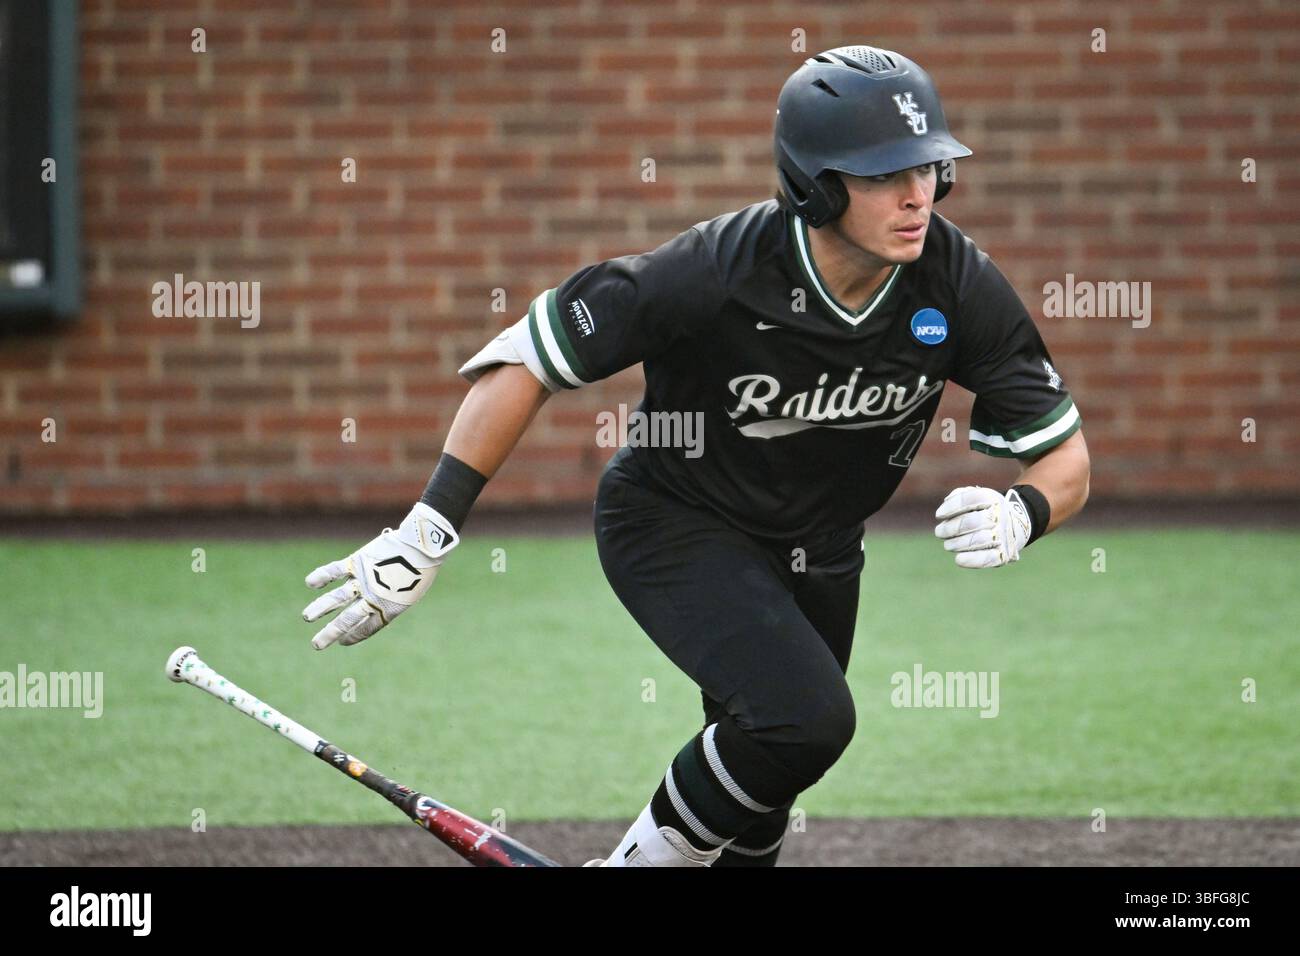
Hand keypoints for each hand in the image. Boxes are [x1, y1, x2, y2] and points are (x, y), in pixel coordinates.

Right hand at [302, 503, 458, 649]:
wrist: (422, 547)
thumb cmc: (422, 568)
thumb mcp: (412, 590)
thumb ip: (392, 597)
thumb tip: (377, 600)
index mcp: (388, 609)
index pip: (366, 628)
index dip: (354, 636)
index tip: (342, 642)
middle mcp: (373, 598)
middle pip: (348, 619)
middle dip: (331, 632)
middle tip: (317, 644)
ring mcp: (364, 580)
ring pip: (337, 598)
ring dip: (320, 608)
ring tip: (306, 617)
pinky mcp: (358, 562)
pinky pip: (335, 571)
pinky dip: (322, 576)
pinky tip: (310, 583)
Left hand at [934, 486, 1031, 568]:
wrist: (1014, 527)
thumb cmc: (984, 511)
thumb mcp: (975, 497)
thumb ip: (959, 496)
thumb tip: (947, 504)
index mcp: (993, 499)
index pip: (972, 499)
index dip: (952, 506)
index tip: (939, 515)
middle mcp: (1001, 516)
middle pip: (973, 521)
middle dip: (951, 528)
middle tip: (939, 532)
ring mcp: (1004, 535)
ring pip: (979, 540)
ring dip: (957, 544)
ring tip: (948, 544)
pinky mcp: (1004, 554)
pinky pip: (989, 558)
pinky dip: (972, 560)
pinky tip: (958, 559)